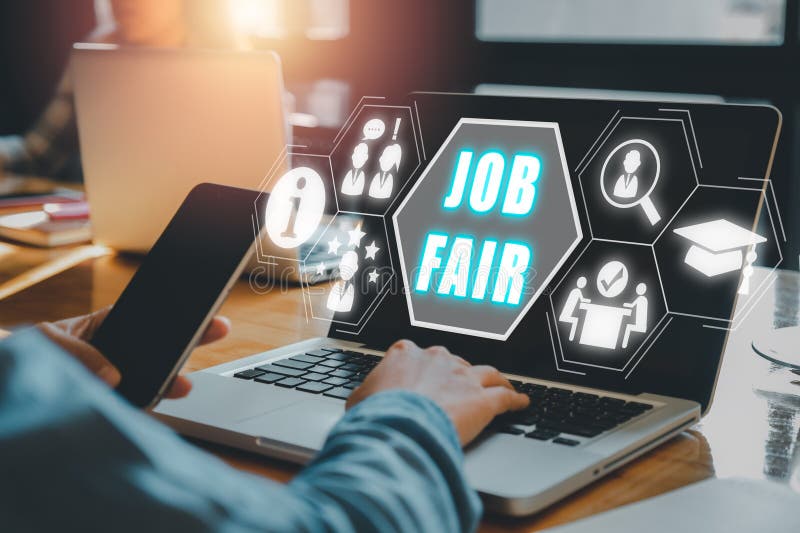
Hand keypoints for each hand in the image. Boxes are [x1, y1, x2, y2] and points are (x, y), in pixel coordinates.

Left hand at [37, 307, 230, 398]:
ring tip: (184, 384)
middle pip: (160, 345)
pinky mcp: (109, 409)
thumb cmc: (21, 357)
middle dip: (190, 338)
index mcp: (102, 329)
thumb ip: (76, 353)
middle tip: (218, 327)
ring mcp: (115, 383)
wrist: (8, 394)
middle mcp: (114, 356)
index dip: (177, 310)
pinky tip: (155, 405)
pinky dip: (146, 407)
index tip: (202, 305)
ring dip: (171, 380)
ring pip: (152, 379)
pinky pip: (135, 407)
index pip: (146, 316)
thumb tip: (112, 374)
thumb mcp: (44, 343)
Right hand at [346, 340, 528, 445]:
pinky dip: (516, 399)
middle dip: (460, 373)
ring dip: (496, 379)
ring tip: (503, 385)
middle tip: (463, 385)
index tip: (427, 374)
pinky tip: (522, 403)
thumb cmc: (376, 414)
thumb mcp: (359, 401)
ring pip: (487, 373)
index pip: (418, 354)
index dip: (425, 367)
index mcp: (406, 354)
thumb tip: (364, 402)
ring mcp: (462, 378)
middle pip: (455, 362)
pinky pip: (505, 397)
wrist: (397, 426)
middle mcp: (438, 359)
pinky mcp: (482, 400)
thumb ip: (366, 395)